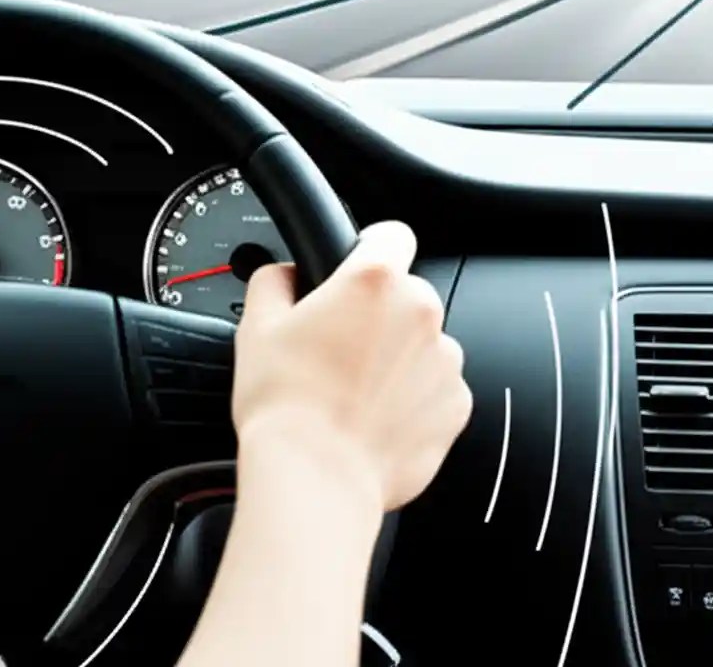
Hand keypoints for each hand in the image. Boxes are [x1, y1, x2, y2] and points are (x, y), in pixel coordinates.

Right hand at [232, 221, 471, 511]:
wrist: (316, 478)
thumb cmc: (286, 406)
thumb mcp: (257, 327)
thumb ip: (275, 281)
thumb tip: (283, 273)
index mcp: (374, 281)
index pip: (392, 235)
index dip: (370, 249)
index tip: (357, 269)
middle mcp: (420, 313)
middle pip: (406, 296)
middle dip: (379, 316)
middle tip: (338, 350)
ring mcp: (445, 361)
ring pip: (422, 345)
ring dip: (398, 359)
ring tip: (354, 393)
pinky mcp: (456, 405)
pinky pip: (436, 389)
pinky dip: (413, 400)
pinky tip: (374, 419)